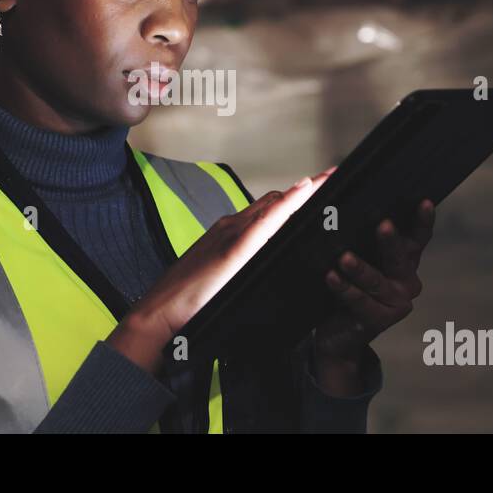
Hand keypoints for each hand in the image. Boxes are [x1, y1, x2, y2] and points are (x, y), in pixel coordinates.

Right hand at [108, 168, 334, 375]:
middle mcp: (230, 228)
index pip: (267, 210)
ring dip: (305, 192)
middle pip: (274, 202)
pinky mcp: (234, 247)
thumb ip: (240, 272)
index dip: (293, 199)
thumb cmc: (186, 305)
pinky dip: (289, 202)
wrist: (158, 314)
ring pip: (274, 204)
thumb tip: (258, 274)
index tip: (316, 187)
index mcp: (227, 236)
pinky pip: (268, 218)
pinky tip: (306, 191)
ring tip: (331, 178)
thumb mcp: (222, 283)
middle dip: (306, 191)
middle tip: (334, 179)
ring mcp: (231, 234)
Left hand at [311, 199, 435, 395]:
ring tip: (344, 258)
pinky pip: (361, 301)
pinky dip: (345, 289)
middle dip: (390, 240)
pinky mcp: (380, 319)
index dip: (422, 220)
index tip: (423, 202)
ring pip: (376, 280)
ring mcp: (396, 300)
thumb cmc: (344, 281)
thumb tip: (327, 192)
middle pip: (401, 255)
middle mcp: (406, 278)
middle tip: (382, 224)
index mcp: (404, 257)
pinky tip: (331, 277)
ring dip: (360, 268)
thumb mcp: (349, 251)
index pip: (417, 236)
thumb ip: (349, 228)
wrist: (336, 331)